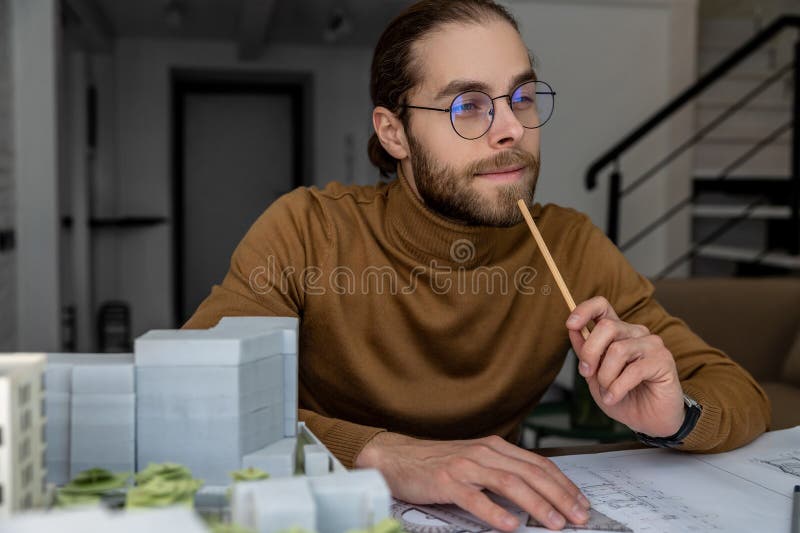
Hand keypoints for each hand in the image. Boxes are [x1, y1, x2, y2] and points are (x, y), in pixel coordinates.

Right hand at [355, 432, 590, 530]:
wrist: (396, 457)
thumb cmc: (437, 463)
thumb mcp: (475, 461)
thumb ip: (501, 472)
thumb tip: (536, 494)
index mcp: (494, 447)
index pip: (538, 464)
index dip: (563, 484)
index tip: (581, 502)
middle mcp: (484, 452)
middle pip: (531, 473)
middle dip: (560, 496)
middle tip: (578, 516)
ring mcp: (465, 465)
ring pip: (510, 483)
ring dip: (537, 504)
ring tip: (554, 523)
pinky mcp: (446, 481)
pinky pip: (475, 498)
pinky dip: (495, 512)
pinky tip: (510, 525)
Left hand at [566, 296, 684, 436]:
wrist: (649, 421)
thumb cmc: (624, 397)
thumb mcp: (594, 376)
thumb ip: (585, 353)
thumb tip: (572, 329)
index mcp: (618, 332)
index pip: (602, 306)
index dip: (584, 310)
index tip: (570, 324)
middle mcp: (635, 333)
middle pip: (606, 327)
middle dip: (590, 352)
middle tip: (587, 373)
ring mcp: (651, 345)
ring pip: (618, 350)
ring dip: (605, 376)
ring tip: (607, 391)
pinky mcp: (663, 360)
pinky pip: (633, 370)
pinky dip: (618, 388)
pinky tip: (614, 397)